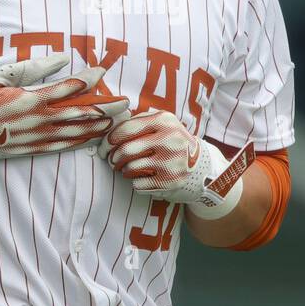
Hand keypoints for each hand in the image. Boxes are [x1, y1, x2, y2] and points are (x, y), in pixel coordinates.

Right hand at [0, 53, 127, 165]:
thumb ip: (33, 68)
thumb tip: (62, 58)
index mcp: (28, 100)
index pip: (69, 88)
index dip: (90, 80)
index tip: (104, 70)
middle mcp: (35, 122)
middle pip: (80, 115)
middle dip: (106, 108)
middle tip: (127, 103)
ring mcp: (31, 139)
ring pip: (73, 134)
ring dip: (98, 127)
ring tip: (118, 121)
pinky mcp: (25, 151)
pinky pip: (58, 148)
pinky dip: (78, 144)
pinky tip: (92, 140)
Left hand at [98, 109, 253, 217]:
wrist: (198, 164)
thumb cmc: (171, 140)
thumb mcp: (162, 122)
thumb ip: (138, 120)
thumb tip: (108, 127)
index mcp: (163, 121)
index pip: (126, 129)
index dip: (110, 139)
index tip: (106, 146)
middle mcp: (169, 140)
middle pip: (126, 150)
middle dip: (113, 157)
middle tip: (112, 161)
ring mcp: (171, 162)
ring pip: (130, 168)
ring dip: (123, 170)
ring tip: (126, 168)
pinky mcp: (170, 182)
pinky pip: (138, 185)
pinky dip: (134, 183)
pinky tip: (140, 178)